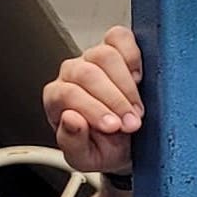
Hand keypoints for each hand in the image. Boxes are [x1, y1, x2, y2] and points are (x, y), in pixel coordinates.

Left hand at [45, 26, 143, 181]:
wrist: (126, 146)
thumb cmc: (103, 149)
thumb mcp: (85, 158)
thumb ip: (72, 143)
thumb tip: (70, 118)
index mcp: (57, 98)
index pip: (69, 94)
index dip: (94, 110)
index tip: (114, 127)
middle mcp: (71, 74)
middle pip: (88, 73)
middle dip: (114, 100)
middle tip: (131, 123)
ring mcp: (92, 57)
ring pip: (105, 55)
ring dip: (126, 85)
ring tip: (137, 109)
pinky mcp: (114, 46)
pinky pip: (120, 37)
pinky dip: (132, 55)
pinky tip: (138, 79)